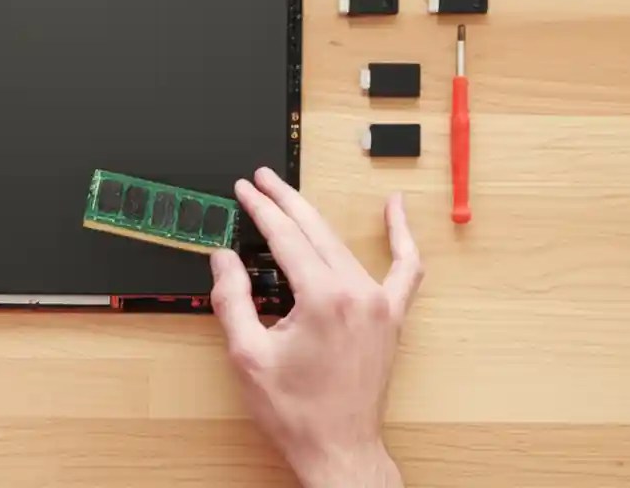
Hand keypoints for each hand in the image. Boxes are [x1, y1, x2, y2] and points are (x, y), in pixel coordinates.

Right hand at [210, 168, 421, 487]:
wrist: (338, 450)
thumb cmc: (297, 412)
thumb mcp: (248, 354)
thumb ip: (232, 298)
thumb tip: (223, 259)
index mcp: (323, 299)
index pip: (286, 237)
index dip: (260, 210)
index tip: (244, 190)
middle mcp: (358, 293)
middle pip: (315, 231)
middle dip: (284, 201)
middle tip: (260, 180)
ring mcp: (381, 303)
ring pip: (343, 245)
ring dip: (314, 218)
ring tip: (289, 197)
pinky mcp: (391, 317)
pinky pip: (405, 268)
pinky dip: (401, 236)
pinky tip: (396, 210)